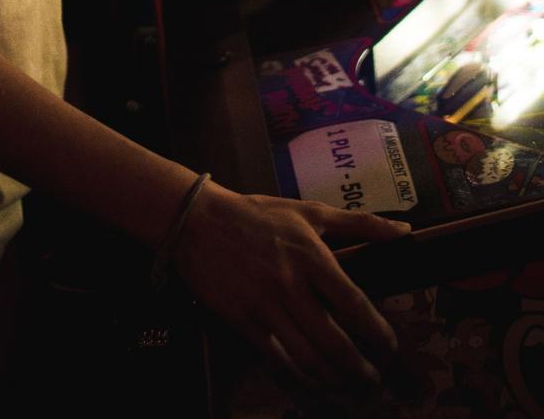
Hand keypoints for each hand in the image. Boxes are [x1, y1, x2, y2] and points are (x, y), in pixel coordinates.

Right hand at [174, 183, 408, 393]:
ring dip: (334, 382)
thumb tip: (404, 231)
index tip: (389, 347)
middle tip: (373, 381)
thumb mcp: (309, 211)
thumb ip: (360, 223)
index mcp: (311, 256)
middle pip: (335, 343)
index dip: (377, 334)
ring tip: (349, 390)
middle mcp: (290, 284)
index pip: (354, 305)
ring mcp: (265, 306)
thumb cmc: (256, 214)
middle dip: (360, 370)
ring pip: (308, 359)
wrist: (197, 219)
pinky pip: (276, 362)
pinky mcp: (243, 321)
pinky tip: (312, 390)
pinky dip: (298, 384)